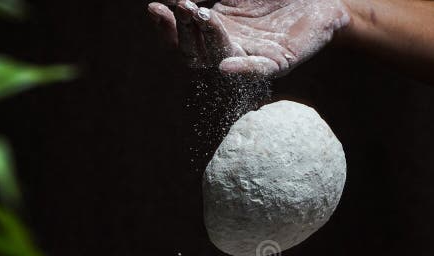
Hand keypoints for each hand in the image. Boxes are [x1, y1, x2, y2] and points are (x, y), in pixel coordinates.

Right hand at [147, 0, 350, 76]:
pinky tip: (223, 67)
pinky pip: (256, 70)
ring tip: (197, 14)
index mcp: (215, 28)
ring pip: (220, 57)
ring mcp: (252, 56)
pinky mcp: (279, 62)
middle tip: (176, 6)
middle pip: (193, 51)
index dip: (165, 24)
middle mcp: (229, 46)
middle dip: (180, 30)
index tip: (154, 6)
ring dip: (206, 39)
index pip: (181, 35)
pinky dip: (240, 69)